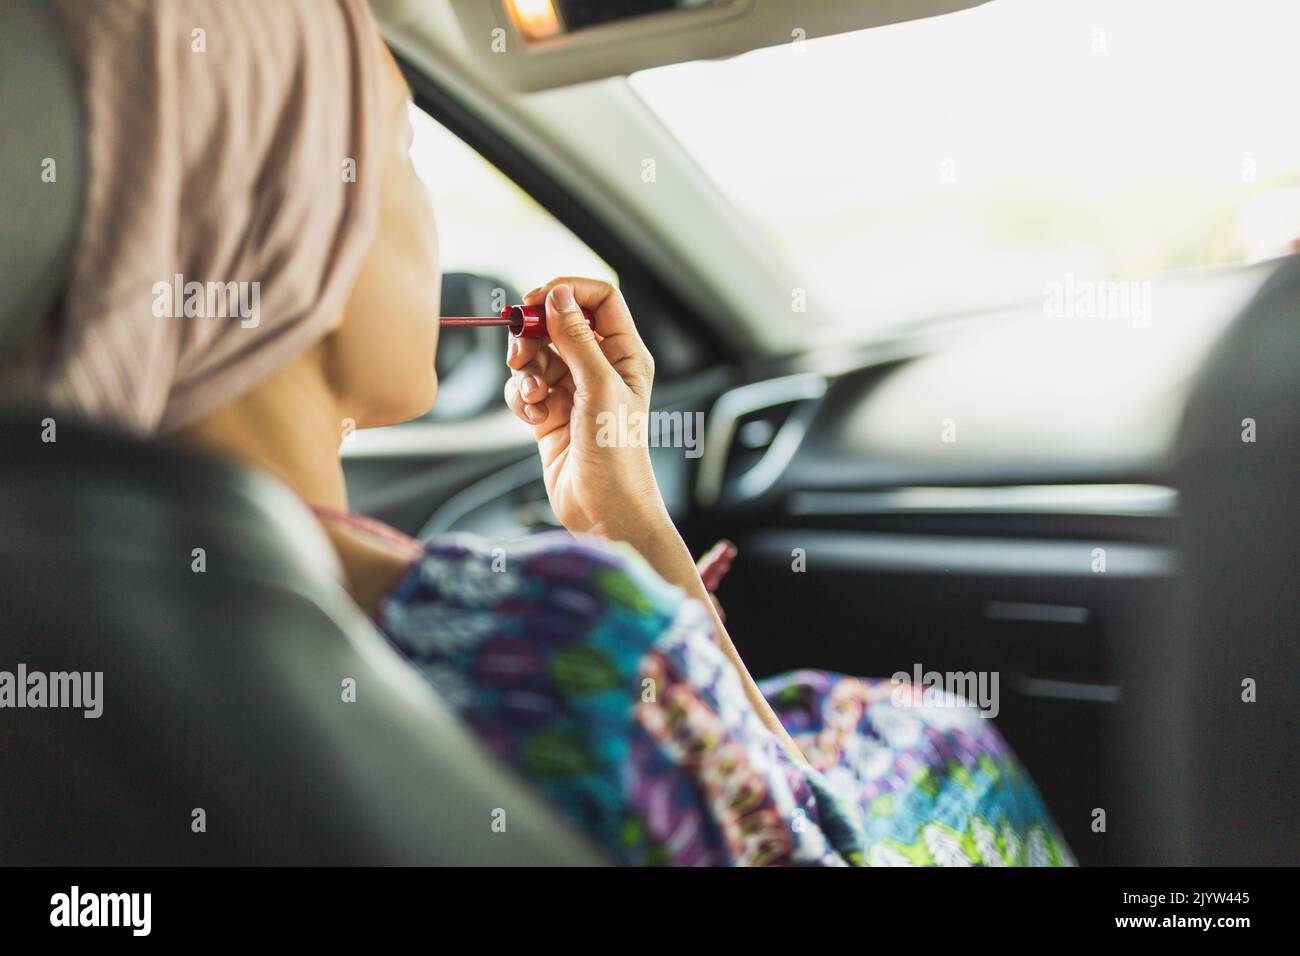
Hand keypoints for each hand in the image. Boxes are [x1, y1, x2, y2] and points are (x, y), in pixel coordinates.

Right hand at [504, 278, 666, 543]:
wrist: (604, 509)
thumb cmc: (617, 453)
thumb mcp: (599, 386)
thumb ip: (576, 338)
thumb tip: (558, 295)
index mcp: (625, 354)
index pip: (599, 299)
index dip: (566, 292)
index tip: (535, 301)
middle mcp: (601, 368)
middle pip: (559, 325)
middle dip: (534, 336)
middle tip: (520, 352)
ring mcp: (573, 392)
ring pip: (536, 357)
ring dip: (525, 372)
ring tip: (533, 395)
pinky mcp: (550, 415)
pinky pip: (525, 389)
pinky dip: (522, 399)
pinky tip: (534, 417)